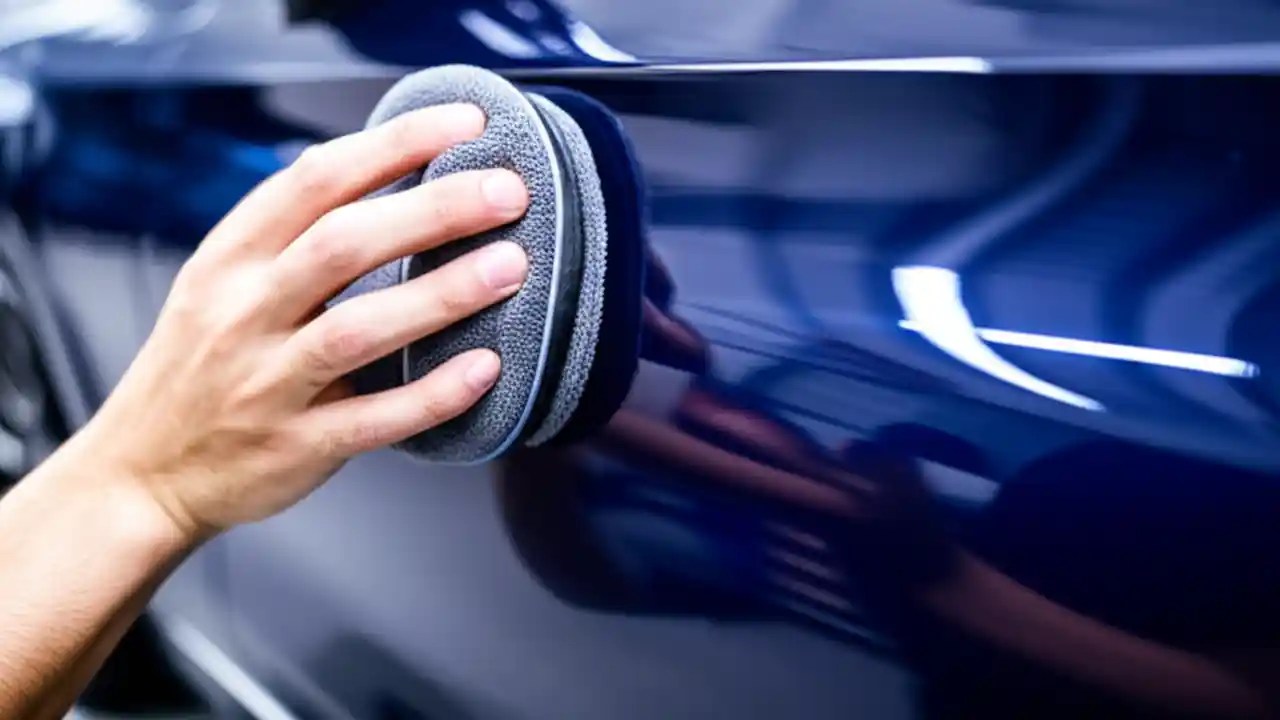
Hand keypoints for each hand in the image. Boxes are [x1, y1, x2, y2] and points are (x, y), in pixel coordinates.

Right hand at [68, 103, 528, 538]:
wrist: (144, 474)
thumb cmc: (199, 367)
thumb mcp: (218, 282)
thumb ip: (289, 231)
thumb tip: (378, 164)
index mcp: (230, 260)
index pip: (316, 180)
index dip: (394, 145)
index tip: (463, 123)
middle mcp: (243, 313)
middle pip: (343, 244)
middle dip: (433, 210)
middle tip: (507, 191)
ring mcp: (268, 384)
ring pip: (358, 328)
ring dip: (440, 294)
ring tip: (510, 266)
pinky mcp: (296, 447)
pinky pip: (374, 419)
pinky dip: (433, 394)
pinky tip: (485, 367)